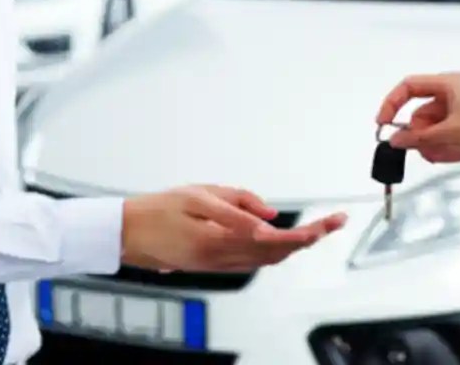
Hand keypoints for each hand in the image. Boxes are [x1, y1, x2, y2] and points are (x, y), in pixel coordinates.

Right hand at [120, 185, 346, 272]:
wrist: (125, 234)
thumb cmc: (156, 210)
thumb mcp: (196, 195)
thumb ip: (236, 204)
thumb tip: (270, 215)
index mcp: (219, 241)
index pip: (275, 241)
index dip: (306, 234)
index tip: (327, 224)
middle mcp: (222, 258)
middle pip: (278, 254)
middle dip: (310, 238)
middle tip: (334, 221)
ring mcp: (218, 264)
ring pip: (268, 260)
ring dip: (295, 246)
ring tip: (319, 229)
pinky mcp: (213, 264)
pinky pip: (253, 261)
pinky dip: (274, 251)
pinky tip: (283, 241)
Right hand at [376, 72, 459, 166]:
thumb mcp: (450, 134)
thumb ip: (419, 138)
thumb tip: (396, 140)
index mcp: (451, 83)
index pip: (410, 86)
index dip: (392, 104)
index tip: (383, 124)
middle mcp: (458, 92)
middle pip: (424, 112)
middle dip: (420, 134)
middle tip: (421, 149)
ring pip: (437, 126)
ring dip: (434, 143)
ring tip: (441, 155)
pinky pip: (452, 134)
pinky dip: (448, 146)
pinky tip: (452, 156)